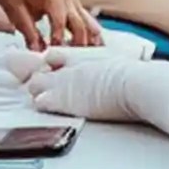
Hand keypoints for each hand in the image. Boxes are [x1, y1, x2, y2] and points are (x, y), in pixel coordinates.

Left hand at [0, 0, 101, 50]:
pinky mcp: (75, 8)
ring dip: (90, 42)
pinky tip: (95, 50)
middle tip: (71, 63)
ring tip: (91, 60)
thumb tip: (39, 54)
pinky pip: (87, 23)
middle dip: (78, 46)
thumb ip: (30, 35)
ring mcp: (74, 3)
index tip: (53, 56)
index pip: (60, 22)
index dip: (58, 40)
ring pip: (88, 24)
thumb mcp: (18, 16)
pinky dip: (91, 36)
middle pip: (80, 25)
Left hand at [26, 59, 140, 121]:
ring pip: (33, 85)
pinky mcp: (62, 99)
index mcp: (82, 58)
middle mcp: (68, 67)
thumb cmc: (134, 77)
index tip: (55, 75)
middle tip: (51, 93)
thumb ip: (111, 68)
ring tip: (52, 104)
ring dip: (39, 95)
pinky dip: (43, 108)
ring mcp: (63, 82)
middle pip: (39, 70)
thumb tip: (126, 73)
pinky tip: (54, 112)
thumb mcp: (120, 66)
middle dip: (41, 82)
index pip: (51, 56)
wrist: (134, 84)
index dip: (51, 67)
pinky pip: (39, 102)